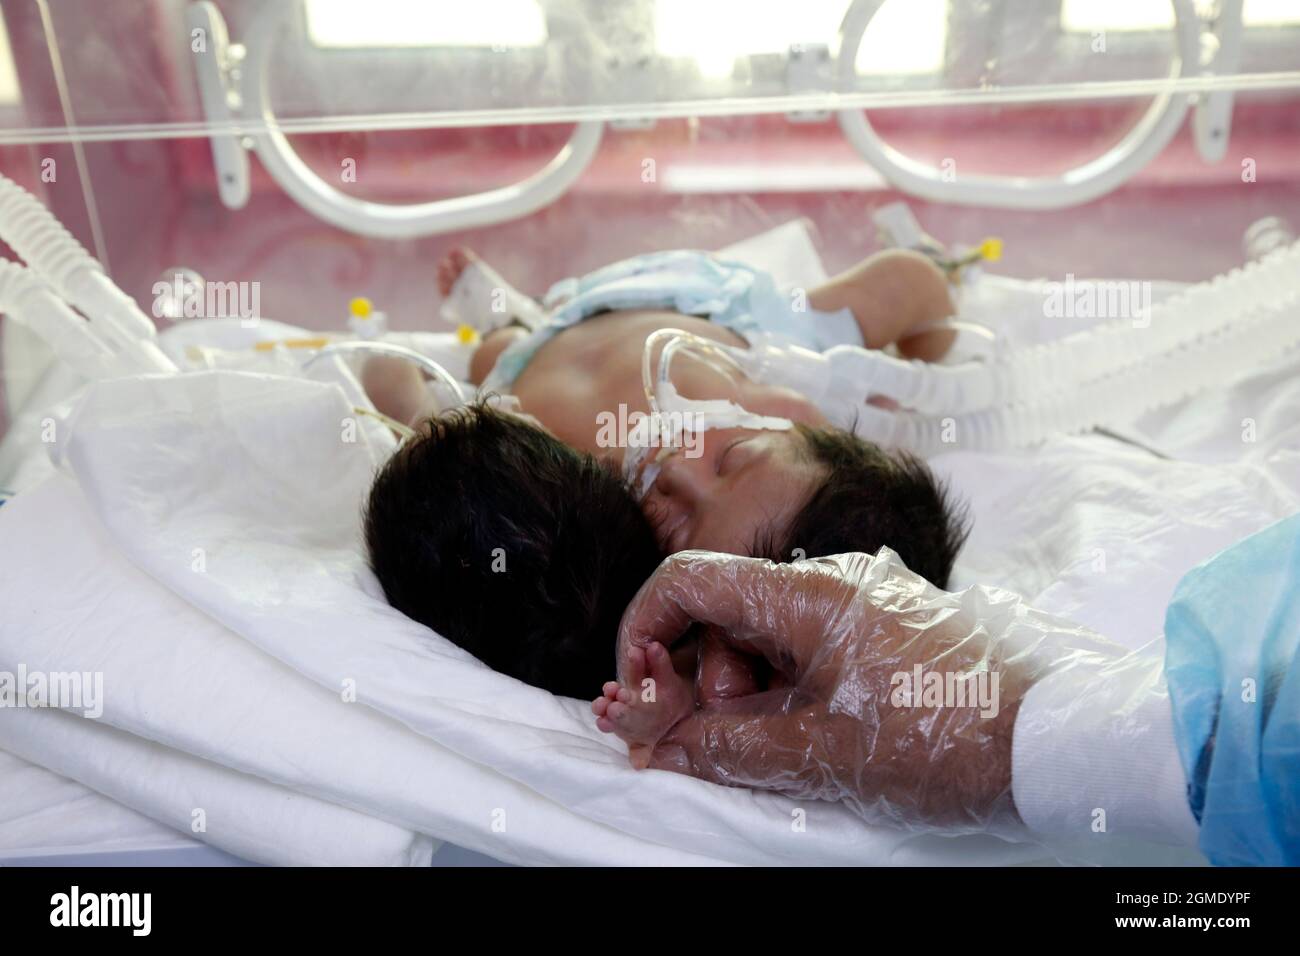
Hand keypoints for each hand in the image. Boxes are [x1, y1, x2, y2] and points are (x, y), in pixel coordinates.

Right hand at [614, 548, 1039, 833]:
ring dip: (750, 693)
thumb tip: (652, 743)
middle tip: (734, 743)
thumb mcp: (822, 754)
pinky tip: (815, 727)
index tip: (639, 695)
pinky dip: (786, 686)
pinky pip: (802, 643)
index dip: (643, 634)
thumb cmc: (948, 738)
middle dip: (706, 683)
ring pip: (760, 634)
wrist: (1056, 739)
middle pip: (720, 615)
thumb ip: (724, 746)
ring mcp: (856, 596)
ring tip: (795, 743)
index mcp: (808, 593)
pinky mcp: (877, 620)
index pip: (686, 580)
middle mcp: (828, 579)